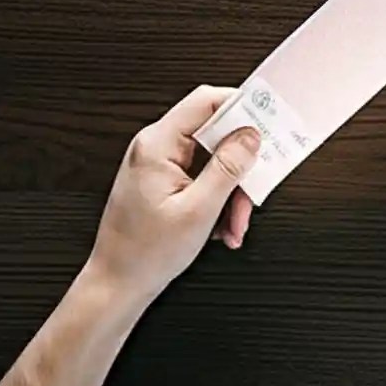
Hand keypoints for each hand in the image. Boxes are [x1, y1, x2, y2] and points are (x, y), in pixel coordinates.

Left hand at [87, 86, 260, 301]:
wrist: (118, 283)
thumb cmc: (145, 253)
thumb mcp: (198, 210)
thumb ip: (227, 168)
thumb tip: (250, 136)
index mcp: (157, 146)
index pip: (205, 101)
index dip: (241, 107)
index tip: (267, 123)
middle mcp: (155, 148)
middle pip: (214, 136)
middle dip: (239, 168)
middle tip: (252, 195)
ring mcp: (159, 164)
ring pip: (213, 161)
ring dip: (231, 193)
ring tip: (233, 225)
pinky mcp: (164, 181)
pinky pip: (202, 178)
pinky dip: (218, 201)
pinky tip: (221, 227)